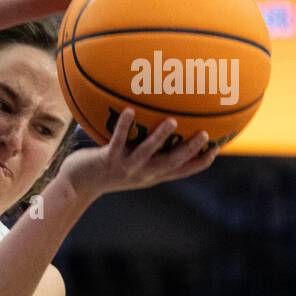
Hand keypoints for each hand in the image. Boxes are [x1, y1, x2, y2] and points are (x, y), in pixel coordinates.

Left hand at [61, 109, 218, 200]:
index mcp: (151, 174)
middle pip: (171, 163)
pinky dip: (124, 126)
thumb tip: (160, 125)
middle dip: (190, 150)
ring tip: (172, 122)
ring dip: (159, 138)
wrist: (77, 185)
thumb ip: (147, 151)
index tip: (218, 147)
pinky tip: (129, 110)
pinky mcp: (108, 159)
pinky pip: (118, 141)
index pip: (182, 171)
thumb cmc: (105, 170)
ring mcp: (125, 167)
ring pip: (146, 153)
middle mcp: (142, 173)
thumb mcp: (131, 164)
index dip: (200, 161)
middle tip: (206, 134)